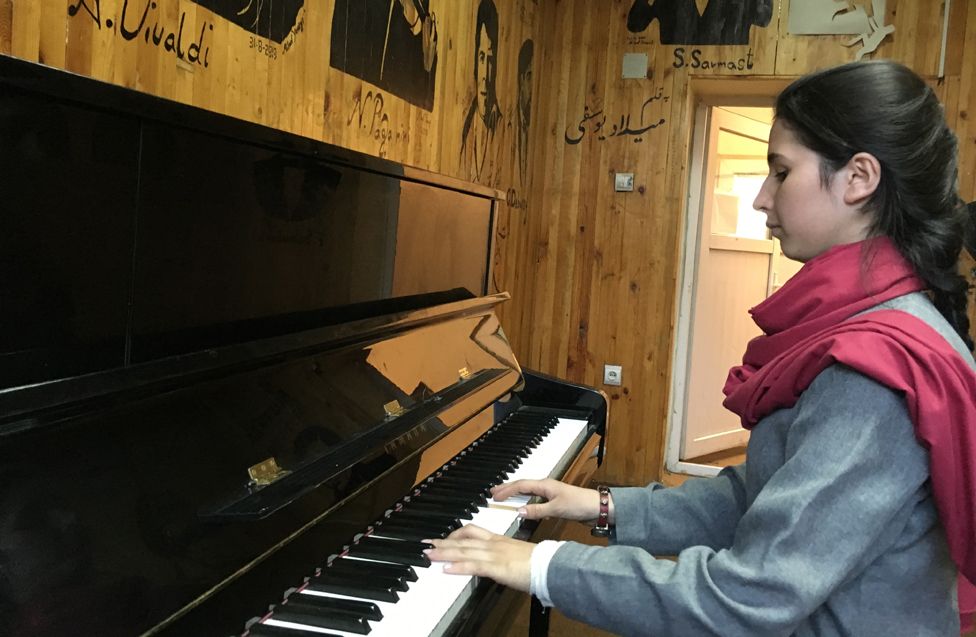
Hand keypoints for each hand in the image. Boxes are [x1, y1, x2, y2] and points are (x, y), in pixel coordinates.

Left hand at [424, 524, 532, 591]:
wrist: (550, 565)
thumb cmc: (538, 562)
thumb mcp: (516, 555)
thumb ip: (503, 556)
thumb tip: (494, 562)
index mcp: (498, 540)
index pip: (472, 531)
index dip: (455, 534)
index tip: (443, 537)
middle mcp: (494, 544)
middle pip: (464, 540)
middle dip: (444, 542)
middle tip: (427, 544)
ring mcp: (495, 555)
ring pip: (465, 551)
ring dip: (445, 552)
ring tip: (429, 554)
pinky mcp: (498, 567)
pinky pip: (474, 565)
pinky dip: (458, 567)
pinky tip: (446, 569)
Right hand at [491, 479, 613, 523]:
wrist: (597, 508)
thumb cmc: (579, 504)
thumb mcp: (556, 508)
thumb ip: (537, 510)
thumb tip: (518, 511)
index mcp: (545, 485)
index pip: (521, 485)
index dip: (507, 490)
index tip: (494, 495)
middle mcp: (546, 487)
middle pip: (522, 485)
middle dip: (507, 488)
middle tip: (493, 492)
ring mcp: (550, 493)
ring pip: (528, 491)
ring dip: (515, 494)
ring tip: (503, 497)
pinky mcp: (554, 501)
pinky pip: (535, 499)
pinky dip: (525, 500)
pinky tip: (522, 506)